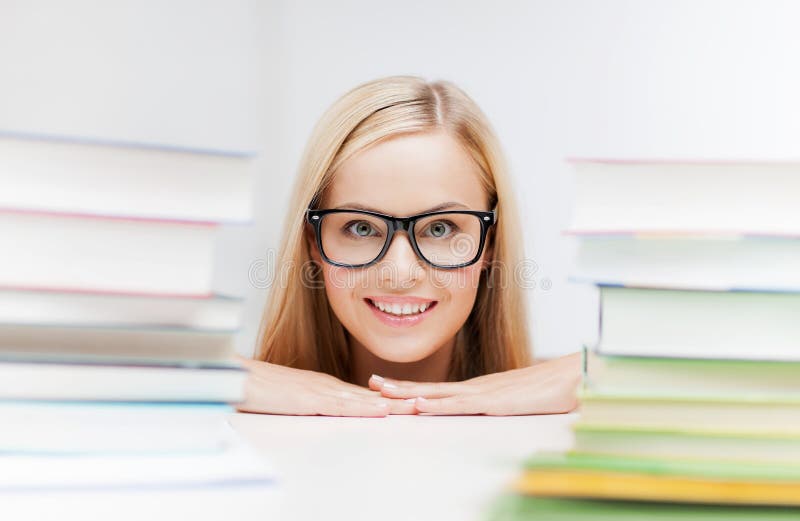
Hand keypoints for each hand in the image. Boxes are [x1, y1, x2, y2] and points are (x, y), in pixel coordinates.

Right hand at [235, 356, 416, 415]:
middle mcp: (327, 386)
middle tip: (427, 403)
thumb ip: (307, 405)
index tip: (410, 402)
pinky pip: (342, 405)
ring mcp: (320, 391)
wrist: (235, 378)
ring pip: (363, 399)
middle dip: (399, 400)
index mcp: (324, 387)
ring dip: (391, 404)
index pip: (364, 395)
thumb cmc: (257, 390)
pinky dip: (364, 408)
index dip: (389, 399)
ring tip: (417, 407)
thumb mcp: (289, 401)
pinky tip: (380, 411)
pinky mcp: (309, 399)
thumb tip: (322, 414)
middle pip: (370, 395)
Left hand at [368, 352, 581, 415]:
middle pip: (431, 389)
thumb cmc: (554, 390)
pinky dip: (437, 406)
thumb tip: (497, 411)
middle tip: (370, 384)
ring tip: (381, 393)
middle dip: (399, 387)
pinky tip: (419, 406)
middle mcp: (477, 389)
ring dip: (408, 394)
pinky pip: (460, 406)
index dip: (413, 388)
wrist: (577, 377)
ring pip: (438, 396)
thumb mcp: (523, 403)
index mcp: (481, 390)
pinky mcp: (495, 402)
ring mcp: (484, 394)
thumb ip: (507, 406)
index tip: (388, 388)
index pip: (440, 391)